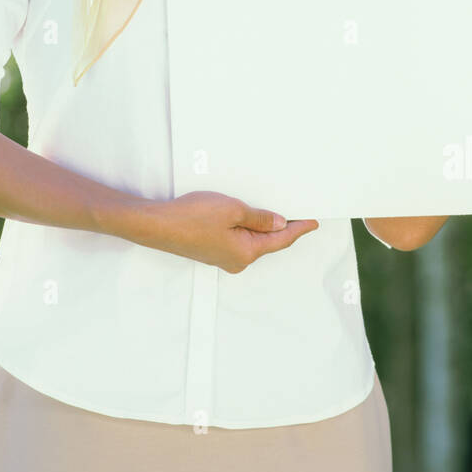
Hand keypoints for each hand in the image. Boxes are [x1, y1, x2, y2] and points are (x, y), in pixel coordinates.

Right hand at [142, 192, 318, 273]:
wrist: (157, 226)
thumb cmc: (192, 218)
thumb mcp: (233, 210)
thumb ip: (259, 219)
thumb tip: (278, 224)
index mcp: (247, 252)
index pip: (281, 240)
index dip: (299, 229)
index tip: (313, 222)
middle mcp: (237, 260)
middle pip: (267, 243)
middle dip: (282, 228)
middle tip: (298, 213)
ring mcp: (223, 258)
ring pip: (251, 241)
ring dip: (261, 227)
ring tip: (272, 211)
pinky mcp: (212, 251)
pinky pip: (237, 240)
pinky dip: (246, 229)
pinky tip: (245, 217)